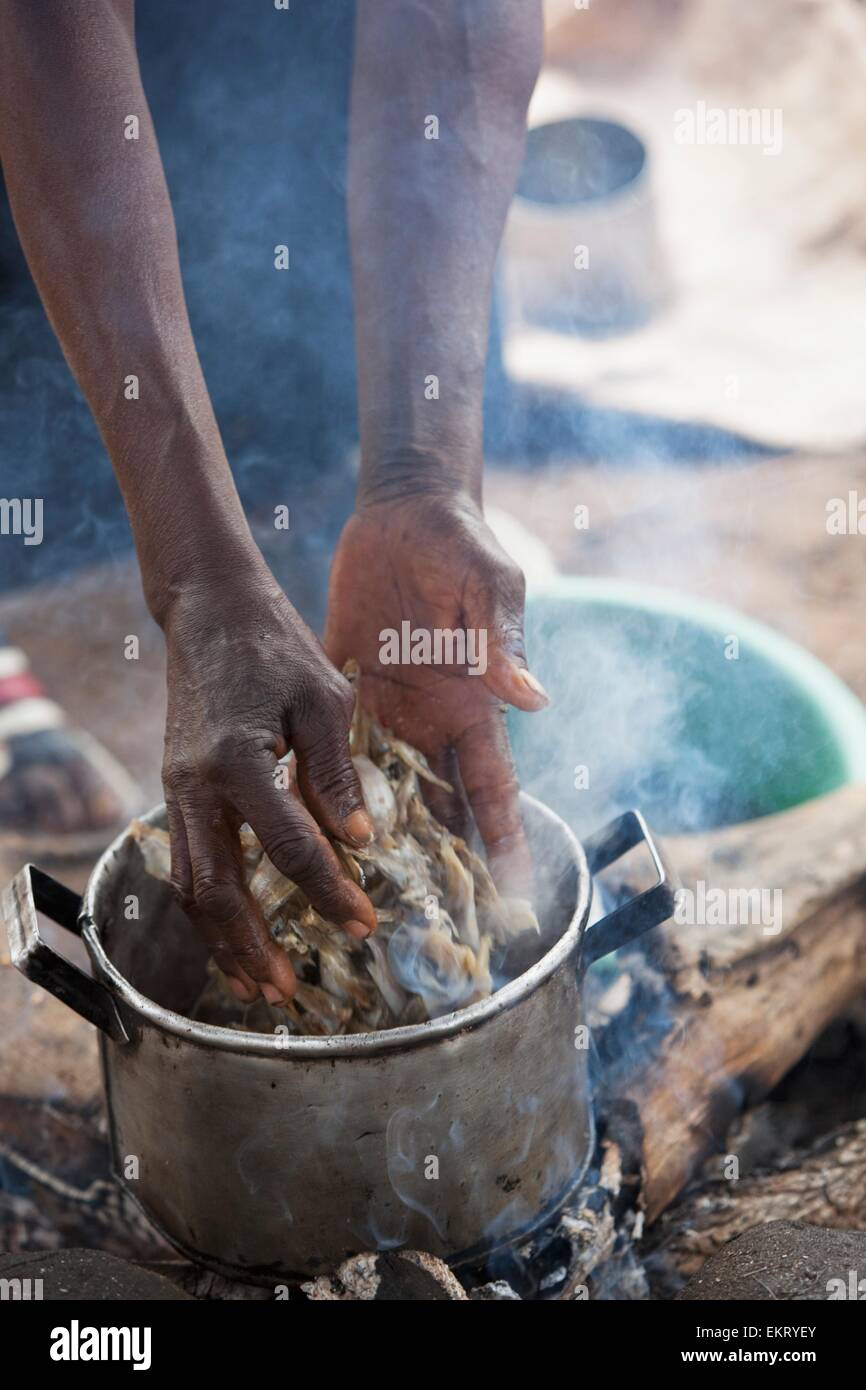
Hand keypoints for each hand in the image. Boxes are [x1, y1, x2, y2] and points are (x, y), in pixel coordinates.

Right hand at [160, 561, 376, 1003]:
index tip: (364, 922)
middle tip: (289, 989)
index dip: (329, 892)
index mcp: (238, 761)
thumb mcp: (324, 699)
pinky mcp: (175, 791)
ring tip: (257, 983)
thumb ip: (336, 773)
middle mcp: (195, 786)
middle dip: (254, 946)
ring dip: (223, 940)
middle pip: (218, 888)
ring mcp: (176, 791)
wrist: (211, 612)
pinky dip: (208, 907)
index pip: (290, 848)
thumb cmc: (277, 647)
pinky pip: (185, 864)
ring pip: (190, 886)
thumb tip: (358, 842)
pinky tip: (233, 933)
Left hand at [325, 490, 547, 890]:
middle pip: (438, 809)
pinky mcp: (342, 695)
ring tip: (356, 899)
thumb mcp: (491, 586)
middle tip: (427, 928)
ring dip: (372, 844)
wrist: (405, 512)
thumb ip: (503, 640)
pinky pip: (330, 754)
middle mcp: (432, 722)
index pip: (495, 789)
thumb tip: (532, 698)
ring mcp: (387, 713)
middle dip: (437, 867)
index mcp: (474, 706)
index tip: (513, 898)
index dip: (506, 841)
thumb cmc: (462, 544)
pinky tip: (301, 833)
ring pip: (381, 794)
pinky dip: (319, 793)